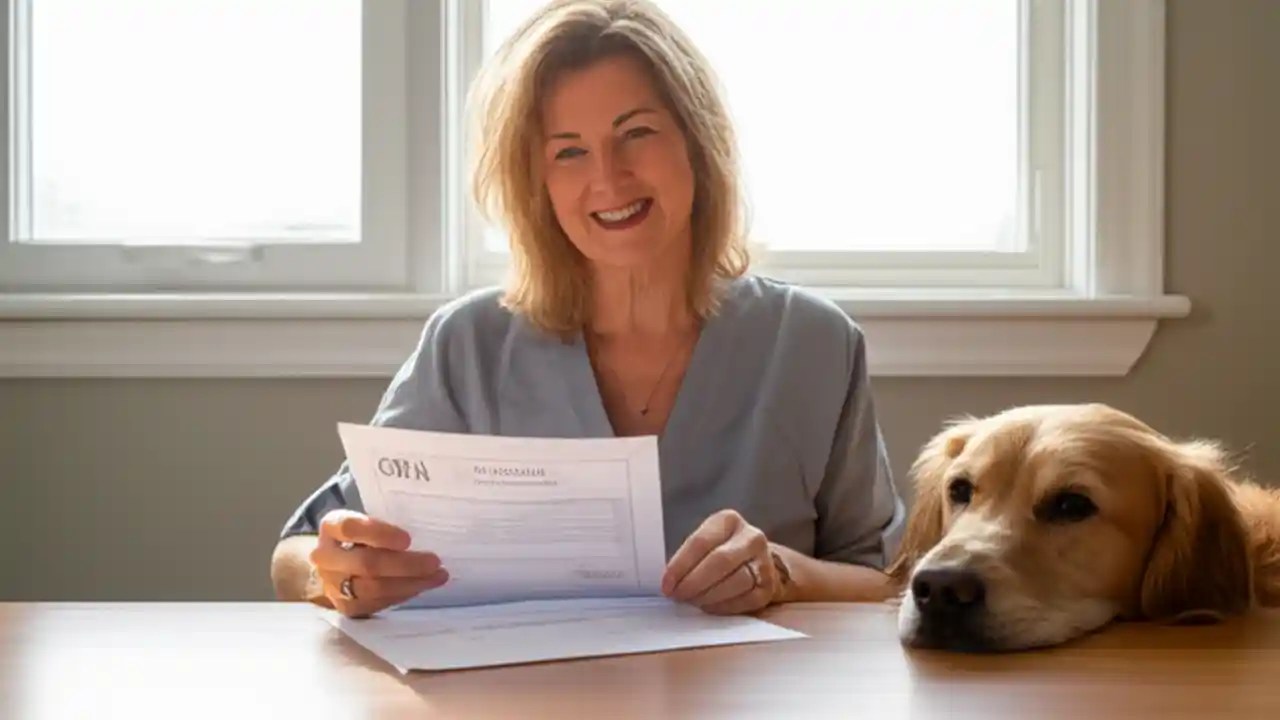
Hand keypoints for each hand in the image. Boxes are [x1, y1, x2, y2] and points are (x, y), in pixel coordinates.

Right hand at [310, 509, 448, 617]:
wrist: (334, 567)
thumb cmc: (360, 537)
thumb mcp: (366, 521)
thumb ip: (385, 524)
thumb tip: (426, 528)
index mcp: (330, 526)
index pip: (350, 528)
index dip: (379, 534)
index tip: (407, 539)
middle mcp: (326, 557)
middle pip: (366, 563)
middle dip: (405, 564)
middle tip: (434, 561)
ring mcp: (332, 585)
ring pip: (373, 588)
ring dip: (410, 583)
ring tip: (437, 575)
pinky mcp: (345, 607)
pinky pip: (377, 604)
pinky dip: (404, 594)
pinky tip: (422, 585)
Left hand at [661, 509, 780, 614]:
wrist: (757, 563)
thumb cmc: (720, 552)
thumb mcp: (705, 542)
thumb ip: (688, 557)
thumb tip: (669, 582)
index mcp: (728, 521)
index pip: (700, 542)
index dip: (680, 566)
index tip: (666, 584)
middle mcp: (751, 537)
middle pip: (720, 561)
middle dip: (694, 582)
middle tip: (678, 596)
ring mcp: (764, 562)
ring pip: (735, 582)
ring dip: (707, 596)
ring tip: (691, 601)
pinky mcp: (768, 587)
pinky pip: (744, 600)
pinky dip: (722, 606)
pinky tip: (709, 606)